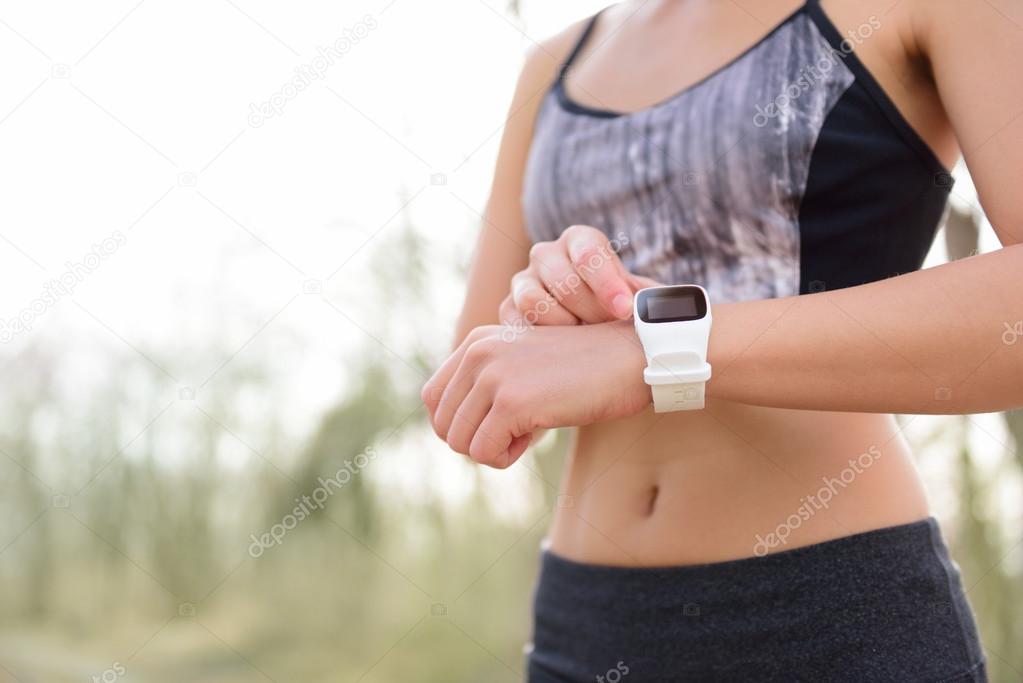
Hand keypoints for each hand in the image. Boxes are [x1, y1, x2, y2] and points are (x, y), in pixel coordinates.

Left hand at [422, 320, 649, 467]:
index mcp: (476, 342)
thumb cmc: (584, 371)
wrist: (631, 359)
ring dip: (493, 450)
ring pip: (460, 442)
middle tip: (517, 431)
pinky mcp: (512, 402)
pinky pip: (484, 453)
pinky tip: (535, 436)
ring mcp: (493, 376)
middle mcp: (477, 353)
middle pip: (444, 425)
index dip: (462, 424)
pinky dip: (507, 457)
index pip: (434, 399)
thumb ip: (486, 388)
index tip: (498, 424)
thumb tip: (453, 435)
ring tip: (528, 431)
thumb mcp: (523, 367)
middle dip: (477, 440)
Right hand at [498, 225, 660, 326]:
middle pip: (561, 277)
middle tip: (607, 330)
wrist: (601, 328)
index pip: (589, 252)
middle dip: (588, 308)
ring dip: (561, 325)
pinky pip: (513, 322)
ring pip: (531, 299)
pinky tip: (558, 351)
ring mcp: (523, 280)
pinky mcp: (509, 309)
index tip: (625, 310)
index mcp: (581, 240)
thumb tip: (660, 308)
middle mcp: (547, 254)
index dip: (607, 282)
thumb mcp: (640, 298)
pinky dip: (535, 338)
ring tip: (584, 341)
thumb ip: (646, 296)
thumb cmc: (624, 309)